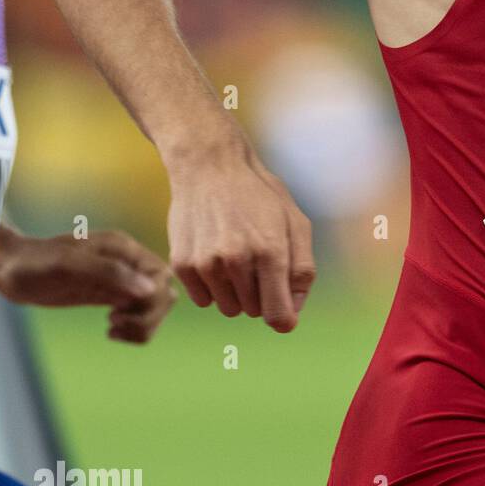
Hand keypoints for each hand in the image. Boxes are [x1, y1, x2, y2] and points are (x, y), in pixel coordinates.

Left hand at [0, 227, 175, 342]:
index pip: (162, 276)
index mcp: (125, 250)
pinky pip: (137, 314)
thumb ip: (111, 273)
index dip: (152, 299)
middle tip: (115, 323)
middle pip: (163, 293)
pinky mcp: (109, 296)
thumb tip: (149, 289)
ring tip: (112, 329)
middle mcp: (128, 264)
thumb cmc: (39, 262)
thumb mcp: (72, 265)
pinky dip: (131, 328)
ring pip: (153, 306)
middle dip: (149, 316)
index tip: (120, 310)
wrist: (13, 269)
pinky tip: (110, 330)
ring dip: (142, 325)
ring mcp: (119, 281)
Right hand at [167, 145, 315, 332]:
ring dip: (236, 291)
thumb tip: (292, 315)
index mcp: (270, 251)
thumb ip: (302, 269)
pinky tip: (215, 255)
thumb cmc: (259, 196)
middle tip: (257, 259)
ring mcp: (207, 264)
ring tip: (236, 255)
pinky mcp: (182, 265)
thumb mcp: (294, 222)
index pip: (277, 313)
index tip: (283, 313)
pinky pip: (204, 300)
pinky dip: (212, 287)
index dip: (283, 318)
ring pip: (229, 308)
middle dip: (261, 293)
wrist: (210, 167)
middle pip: (254, 312)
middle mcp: (237, 260)